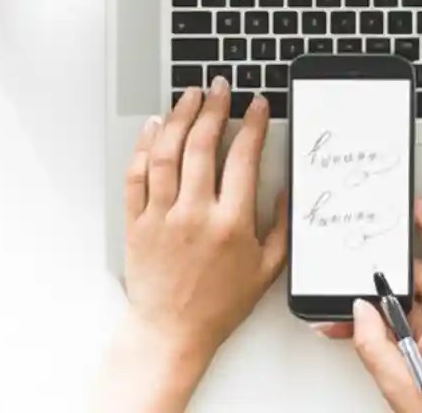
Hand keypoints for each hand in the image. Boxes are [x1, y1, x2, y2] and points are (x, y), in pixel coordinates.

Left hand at [94, 78, 288, 412]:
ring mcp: (161, 217)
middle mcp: (194, 215)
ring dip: (180, 117)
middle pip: (203, 145)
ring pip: (167, 152)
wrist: (171, 332)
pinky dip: (144, 146)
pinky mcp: (136, 223)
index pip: (244, 159)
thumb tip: (285, 190)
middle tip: (220, 89)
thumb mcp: (266, 270)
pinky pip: (137, 175)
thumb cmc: (219, 305)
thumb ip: (281, 228)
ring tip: (190, 96)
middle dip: (214, 108)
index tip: (257, 107)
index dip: (253, 125)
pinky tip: (154, 127)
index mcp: (231, 224)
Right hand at [317, 199, 421, 412]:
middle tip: (358, 274)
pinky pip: (418, 324)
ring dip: (385, 307)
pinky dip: (393, 326)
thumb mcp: (401, 383)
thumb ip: (374, 344)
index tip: (415, 208)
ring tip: (349, 318)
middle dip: (388, 276)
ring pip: (416, 304)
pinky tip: (368, 336)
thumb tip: (359, 311)